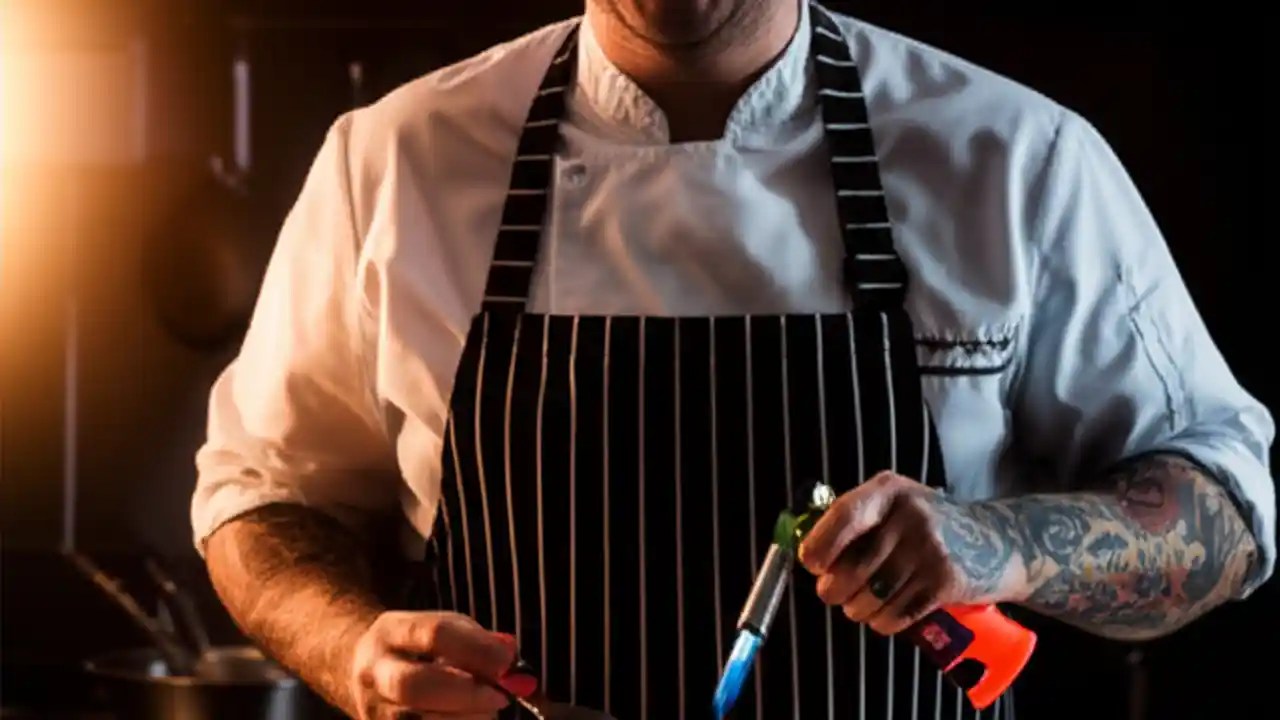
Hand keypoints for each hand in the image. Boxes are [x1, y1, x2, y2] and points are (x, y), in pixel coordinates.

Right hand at [349, 611, 515, 719]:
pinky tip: (469, 719)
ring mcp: (372, 709)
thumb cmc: (419, 650)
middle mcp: (375, 672)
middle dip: (464, 694)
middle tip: (499, 697)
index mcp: (391, 633)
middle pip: (412, 686)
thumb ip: (477, 642)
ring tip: (486, 711)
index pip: (433, 635)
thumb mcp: (444, 630)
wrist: (364, 672)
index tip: (507, 662)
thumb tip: (511, 664)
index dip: (475, 650)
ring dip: (464, 718)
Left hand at [798, 471, 1016, 635]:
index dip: (821, 545)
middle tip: (833, 594)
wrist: (997, 541)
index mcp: (889, 489)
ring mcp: (931, 548)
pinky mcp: (946, 582)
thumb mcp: (894, 505)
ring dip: (857, 609)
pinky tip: (883, 616)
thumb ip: (855, 520)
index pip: (844, 515)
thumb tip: (810, 555)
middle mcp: (910, 514)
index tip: (812, 564)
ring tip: (859, 606)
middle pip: (854, 565)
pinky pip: (897, 613)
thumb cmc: (928, 526)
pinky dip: (882, 622)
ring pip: (873, 595)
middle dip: (834, 589)